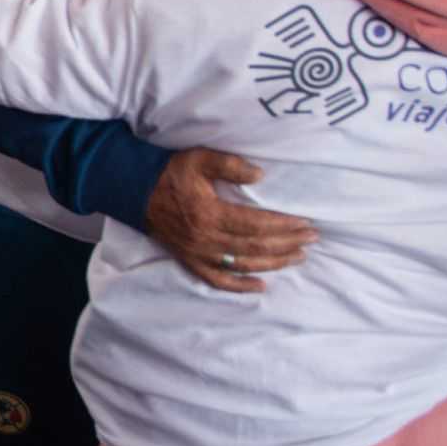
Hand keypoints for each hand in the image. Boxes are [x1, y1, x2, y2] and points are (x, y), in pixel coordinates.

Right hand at [141, 148, 316, 292]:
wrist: (135, 190)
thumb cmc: (170, 172)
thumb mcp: (199, 159)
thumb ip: (230, 166)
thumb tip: (260, 176)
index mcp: (210, 213)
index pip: (257, 224)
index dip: (284, 226)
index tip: (306, 224)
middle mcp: (206, 239)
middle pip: (255, 247)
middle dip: (287, 244)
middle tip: (311, 239)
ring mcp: (198, 253)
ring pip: (243, 265)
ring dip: (273, 263)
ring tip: (297, 257)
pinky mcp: (190, 260)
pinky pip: (217, 280)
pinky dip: (240, 286)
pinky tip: (261, 286)